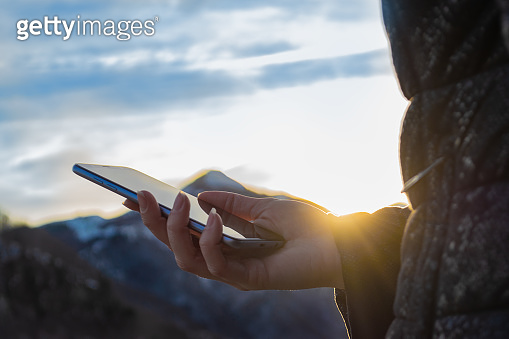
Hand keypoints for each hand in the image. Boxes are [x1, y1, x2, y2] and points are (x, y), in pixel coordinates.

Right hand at [124, 191, 343, 290]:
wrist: (341, 242)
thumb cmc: (308, 225)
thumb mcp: (264, 207)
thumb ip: (232, 204)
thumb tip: (201, 196)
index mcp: (228, 241)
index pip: (185, 232)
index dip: (159, 218)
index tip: (134, 198)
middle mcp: (225, 258)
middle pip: (176, 248)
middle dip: (155, 224)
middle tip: (140, 197)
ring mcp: (234, 271)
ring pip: (185, 260)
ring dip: (175, 230)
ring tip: (177, 201)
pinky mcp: (246, 279)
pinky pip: (214, 265)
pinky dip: (208, 240)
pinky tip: (213, 218)